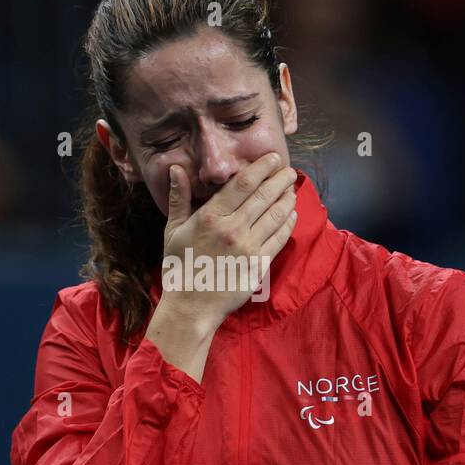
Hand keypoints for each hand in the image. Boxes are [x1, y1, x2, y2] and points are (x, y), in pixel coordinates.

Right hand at [157, 151, 297, 327]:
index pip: (242, 184)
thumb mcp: (173, 230)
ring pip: (276, 215)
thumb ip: (179, 198)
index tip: (273, 158)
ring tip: (291, 189)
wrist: (191, 307)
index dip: (261, 168)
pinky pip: (280, 238)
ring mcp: (248, 248)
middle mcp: (232, 229)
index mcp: (210, 216)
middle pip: (264, 195)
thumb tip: (176, 169)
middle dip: (280, 179)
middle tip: (288, 170)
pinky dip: (288, 222)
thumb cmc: (180, 267)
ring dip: (287, 198)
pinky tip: (291, 213)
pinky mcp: (259, 265)